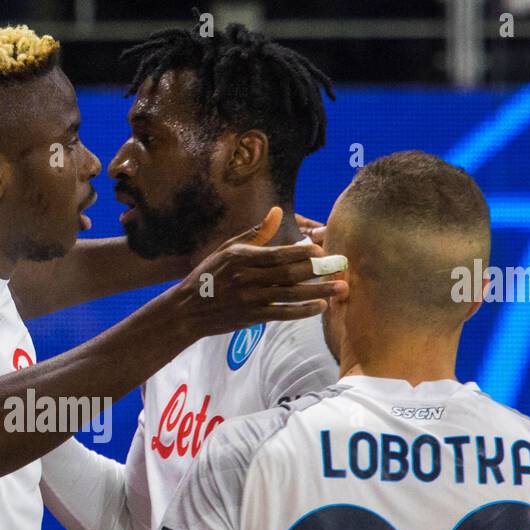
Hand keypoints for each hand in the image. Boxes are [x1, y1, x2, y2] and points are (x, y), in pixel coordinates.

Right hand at [162, 206, 346, 339]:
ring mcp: (250, 299)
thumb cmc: (209, 276)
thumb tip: (278, 212)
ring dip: (319, 291)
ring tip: (341, 287)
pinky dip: (303, 311)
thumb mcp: (227, 248)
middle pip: (290, 273)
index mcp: (242, 257)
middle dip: (318, 270)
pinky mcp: (252, 317)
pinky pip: (283, 313)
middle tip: (341, 265)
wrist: (187, 310)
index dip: (304, 252)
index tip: (322, 250)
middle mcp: (247, 278)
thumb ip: (255, 233)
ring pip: (291, 294)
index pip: (279, 253)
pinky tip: (321, 307)